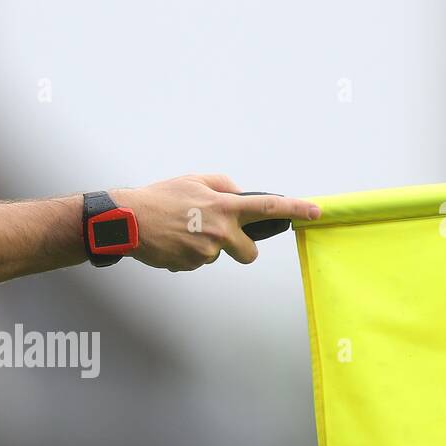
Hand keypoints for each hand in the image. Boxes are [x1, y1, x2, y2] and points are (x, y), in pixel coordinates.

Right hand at [112, 174, 320, 271]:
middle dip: (240, 250)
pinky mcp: (191, 265)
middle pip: (249, 253)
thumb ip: (222, 186)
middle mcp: (220, 230)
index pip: (269, 208)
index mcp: (224, 206)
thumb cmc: (160, 198)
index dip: (295, 209)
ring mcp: (206, 251)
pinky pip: (197, 263)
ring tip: (180, 233)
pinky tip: (172, 243)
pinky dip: (187, 255)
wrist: (129, 221)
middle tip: (219, 238)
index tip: (316, 211)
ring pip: (217, 256)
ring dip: (204, 248)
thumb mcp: (194, 180)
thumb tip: (239, 195)